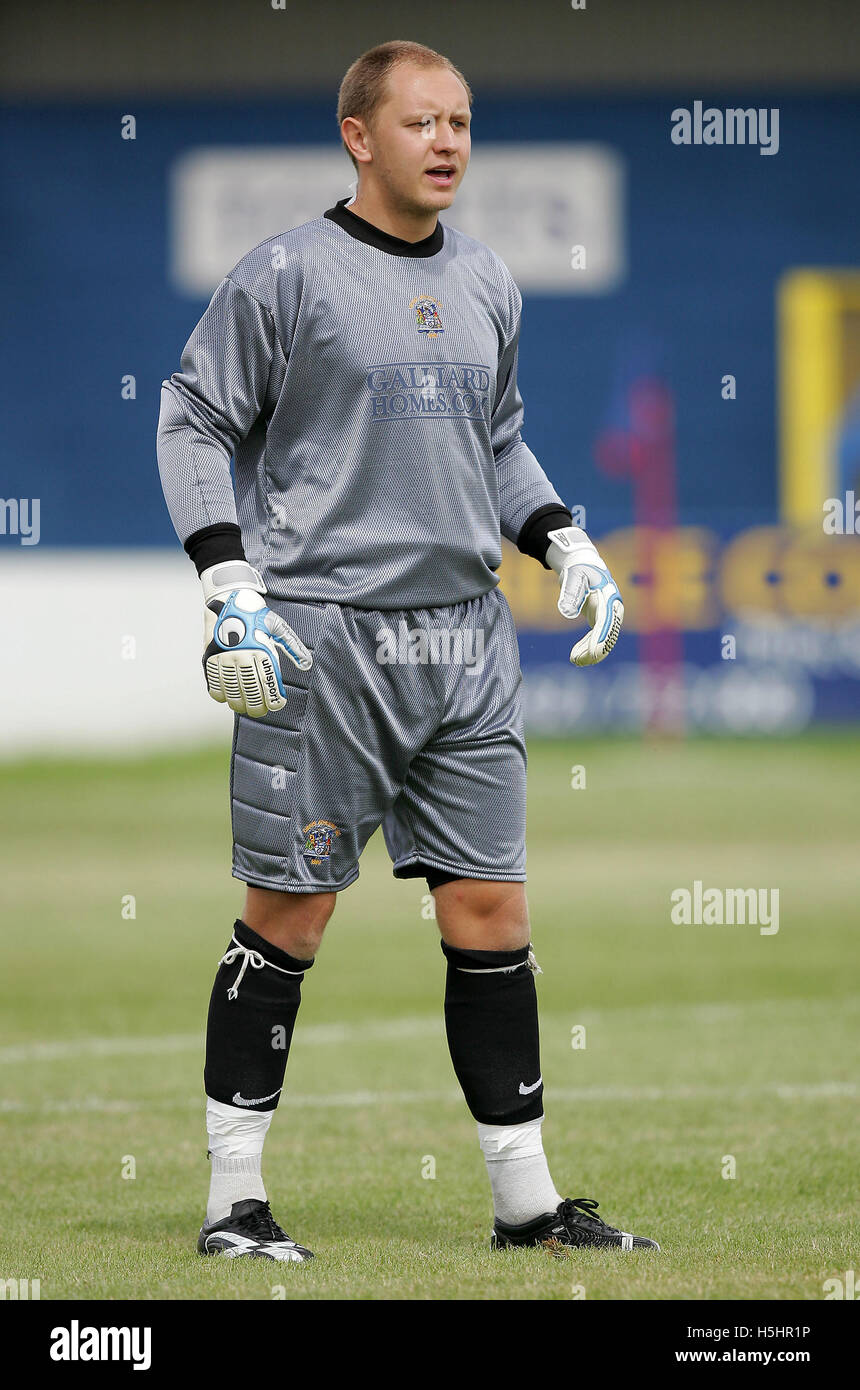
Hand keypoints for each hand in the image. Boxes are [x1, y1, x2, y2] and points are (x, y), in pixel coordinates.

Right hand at [200, 561, 311, 716]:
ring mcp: (224, 656)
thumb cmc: (257, 614)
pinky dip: (219, 693)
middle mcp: (242, 655)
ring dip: (238, 702)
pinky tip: (226, 698)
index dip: (272, 698)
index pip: (268, 682)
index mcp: (261, 649)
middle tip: (259, 712)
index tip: (276, 705)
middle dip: (255, 706)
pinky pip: (213, 681)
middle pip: (249, 690)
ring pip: (231, 689)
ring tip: (243, 708)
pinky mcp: (210, 655)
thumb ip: (293, 647)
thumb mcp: (278, 627)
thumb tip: (307, 665)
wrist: (229, 597)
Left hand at [545, 526, 623, 666]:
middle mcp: (613, 607)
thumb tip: (566, 612)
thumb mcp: (573, 576)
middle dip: (595, 650)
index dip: (600, 639)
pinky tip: (576, 656)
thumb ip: (570, 592)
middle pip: (608, 634)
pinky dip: (587, 647)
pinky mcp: (600, 617)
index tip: (591, 652)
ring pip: (603, 639)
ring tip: (574, 661)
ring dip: (590, 652)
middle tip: (577, 661)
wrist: (582, 562)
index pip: (606, 621)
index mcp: (608, 597)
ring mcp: (608, 614)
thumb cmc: (578, 567)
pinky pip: (596, 636)